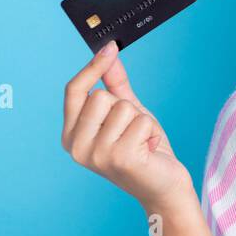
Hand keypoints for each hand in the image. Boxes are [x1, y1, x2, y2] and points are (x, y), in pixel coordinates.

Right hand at [62, 41, 194, 211]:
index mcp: (71, 135)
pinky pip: (141, 121)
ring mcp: (96, 154)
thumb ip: (115, 86)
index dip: (92, 68)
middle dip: (126, 107)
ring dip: (142, 122)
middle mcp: (77, 147)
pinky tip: (149, 150)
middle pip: (100, 96)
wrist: (164, 187)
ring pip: (123, 107)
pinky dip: (151, 132)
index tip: (110, 47)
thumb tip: (108, 53)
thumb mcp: (128, 114)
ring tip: (142, 142)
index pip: (73, 91)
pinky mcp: (119, 158)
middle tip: (133, 132)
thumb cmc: (144, 150)